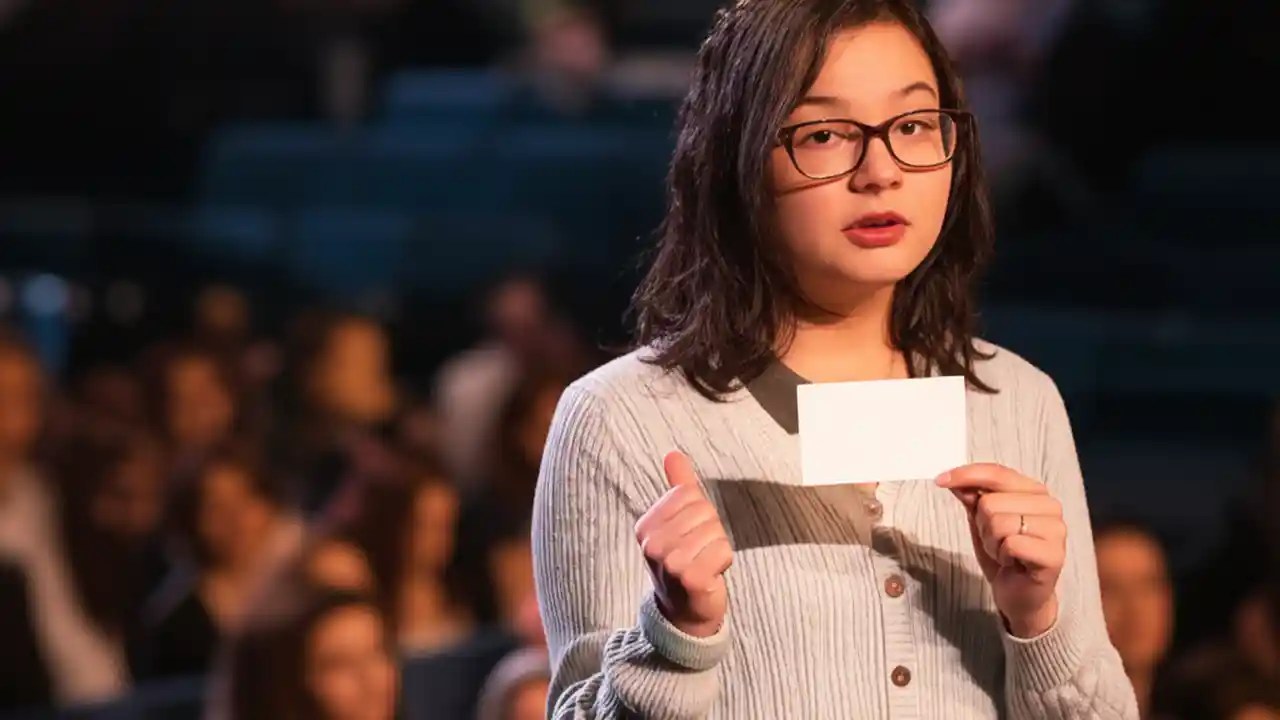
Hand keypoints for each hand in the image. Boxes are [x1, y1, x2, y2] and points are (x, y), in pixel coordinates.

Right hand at [634, 451, 732, 637]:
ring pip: (715, 531)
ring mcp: (669, 562)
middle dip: (711, 531)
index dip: (699, 513)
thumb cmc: (684, 561)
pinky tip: (710, 576)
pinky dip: (724, 562)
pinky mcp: (690, 578)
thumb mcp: (678, 522)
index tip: (690, 536)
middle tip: (698, 553)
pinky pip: (723, 551)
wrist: (684, 612)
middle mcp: (652, 544)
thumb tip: (673, 454)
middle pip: (704, 511)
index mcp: (646, 526)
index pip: (688, 494)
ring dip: (718, 548)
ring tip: (703, 564)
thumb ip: (677, 487)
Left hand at [937, 464, 1064, 637]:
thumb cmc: (1005, 556)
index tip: (940, 480)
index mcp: (1034, 491)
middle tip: (996, 542)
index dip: (966, 474)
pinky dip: (1003, 555)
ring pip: (999, 522)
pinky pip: (1011, 544)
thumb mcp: (981, 522)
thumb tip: (954, 479)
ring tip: (1005, 553)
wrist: (1021, 595)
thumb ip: (972, 497)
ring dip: (992, 542)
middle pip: (991, 502)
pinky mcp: (1053, 554)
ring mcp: (1055, 529)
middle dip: (983, 526)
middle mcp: (1050, 505)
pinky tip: (1013, 563)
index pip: (996, 472)